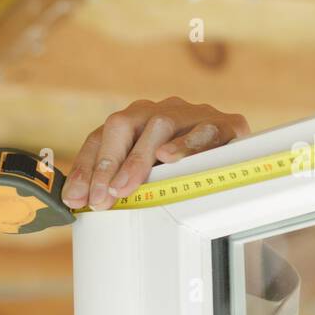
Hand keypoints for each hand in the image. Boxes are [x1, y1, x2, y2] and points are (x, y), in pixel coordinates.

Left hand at [61, 97, 250, 210]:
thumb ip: (116, 184)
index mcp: (134, 120)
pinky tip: (169, 157)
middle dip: (107, 164)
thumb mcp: (146, 176)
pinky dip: (185, 144)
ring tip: (123, 187)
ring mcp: (192, 114)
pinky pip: (204, 129)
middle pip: (123, 125)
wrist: (239, 158)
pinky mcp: (225, 123)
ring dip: (138, 159)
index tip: (75, 199)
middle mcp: (158, 111)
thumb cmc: (183, 169)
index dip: (85, 168)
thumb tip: (77, 202)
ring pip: (160, 125)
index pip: (100, 138)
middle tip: (100, 198)